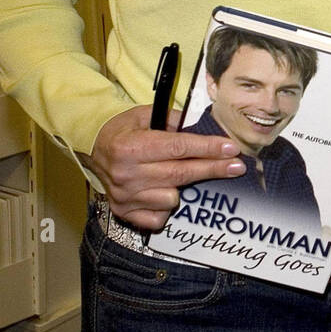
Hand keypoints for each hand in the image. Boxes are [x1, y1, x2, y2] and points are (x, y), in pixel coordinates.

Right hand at [86, 106, 246, 230]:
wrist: (93, 148)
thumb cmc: (124, 129)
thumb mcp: (144, 114)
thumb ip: (173, 120)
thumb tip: (203, 128)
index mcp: (131, 146)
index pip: (178, 148)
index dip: (207, 149)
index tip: (231, 149)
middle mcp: (127, 174)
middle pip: (180, 174)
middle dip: (213, 169)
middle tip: (237, 166)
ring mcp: (124, 196)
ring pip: (171, 199)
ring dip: (183, 189)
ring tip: (180, 175)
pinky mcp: (123, 212)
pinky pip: (158, 217)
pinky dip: (166, 208)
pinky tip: (164, 193)